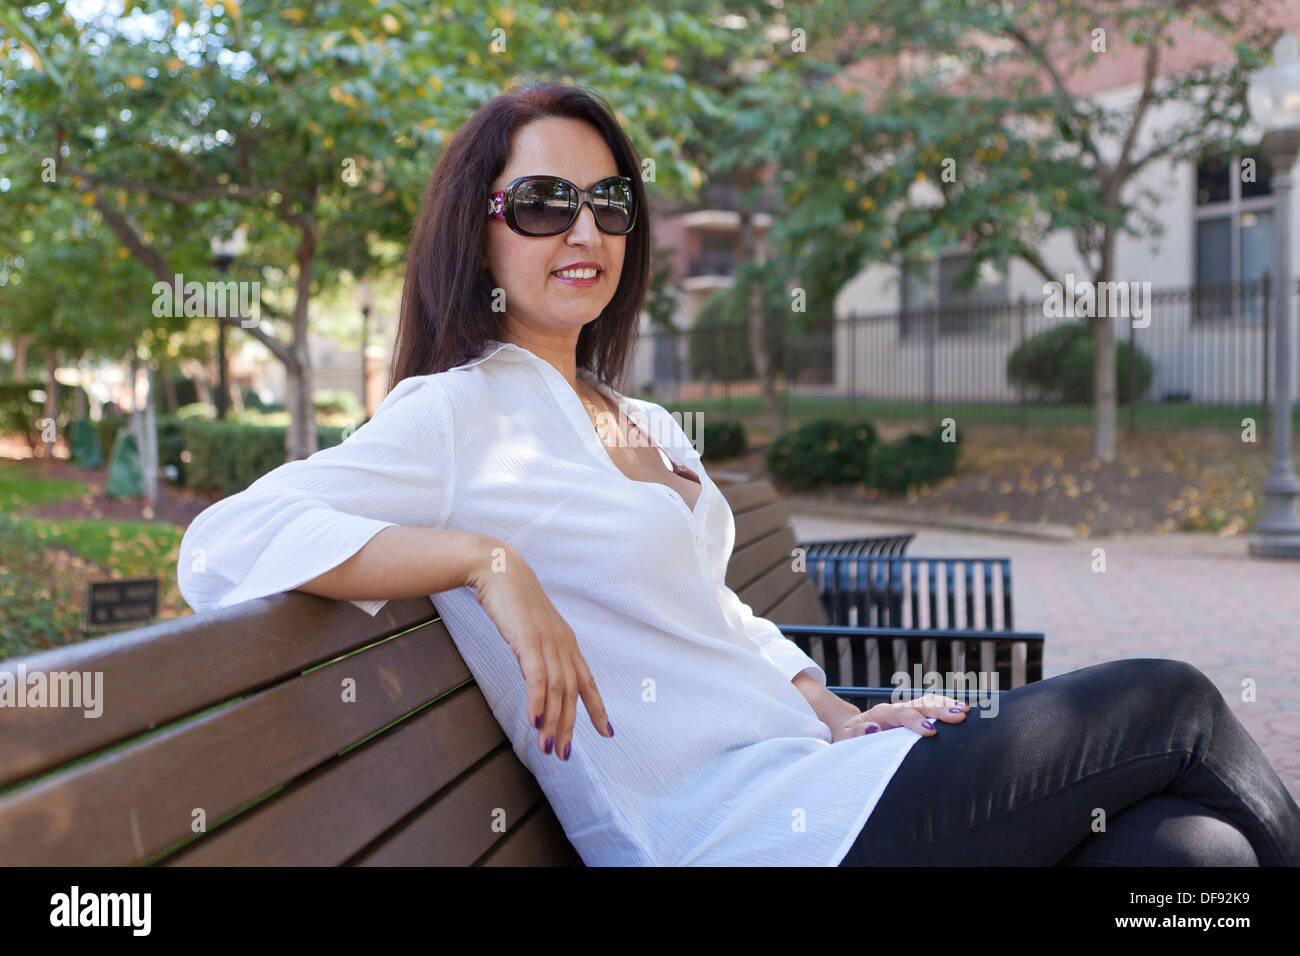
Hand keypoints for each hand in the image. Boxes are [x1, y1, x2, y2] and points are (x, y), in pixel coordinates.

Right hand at [467, 538, 612, 761]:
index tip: (608, 733)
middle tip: (564, 755)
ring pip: (558, 690)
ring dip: (553, 722)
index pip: (587, 681)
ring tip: (547, 749)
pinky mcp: (528, 640)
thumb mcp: (530, 628)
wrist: (497, 569)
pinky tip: (535, 721)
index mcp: (566, 642)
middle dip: (570, 726)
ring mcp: (547, 641)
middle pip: (573, 693)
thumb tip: (538, 676)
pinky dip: (537, 701)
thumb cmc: (511, 599)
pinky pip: (537, 677)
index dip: (598, 709)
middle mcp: (563, 643)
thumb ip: (538, 651)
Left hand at [832, 693, 969, 740]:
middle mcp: (896, 709)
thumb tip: (874, 728)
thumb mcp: (846, 739)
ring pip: (929, 703)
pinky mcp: (914, 716)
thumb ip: (857, 734)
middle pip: (920, 704)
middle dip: (940, 709)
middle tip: (959, 715)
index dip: (916, 721)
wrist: (851, 732)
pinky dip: (946, 706)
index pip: (901, 714)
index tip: (931, 732)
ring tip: (966, 711)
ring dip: (947, 705)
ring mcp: (906, 711)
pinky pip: (932, 708)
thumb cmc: (849, 739)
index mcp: (880, 714)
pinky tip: (963, 710)